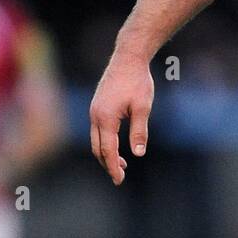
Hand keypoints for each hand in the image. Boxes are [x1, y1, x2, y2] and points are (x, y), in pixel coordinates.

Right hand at [89, 49, 154, 185]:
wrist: (128, 57)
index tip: (119, 180)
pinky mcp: (96, 106)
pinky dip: (104, 141)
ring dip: (106, 153)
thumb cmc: (138, 81)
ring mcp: (93, 110)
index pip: (107, 150)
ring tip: (121, 163)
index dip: (113, 167)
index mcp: (105, 118)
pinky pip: (97, 130)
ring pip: (96, 139)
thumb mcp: (143, 107)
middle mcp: (95, 115)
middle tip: (119, 177)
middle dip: (108, 164)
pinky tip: (116, 144)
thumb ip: (139, 131)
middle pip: (97, 148)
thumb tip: (138, 153)